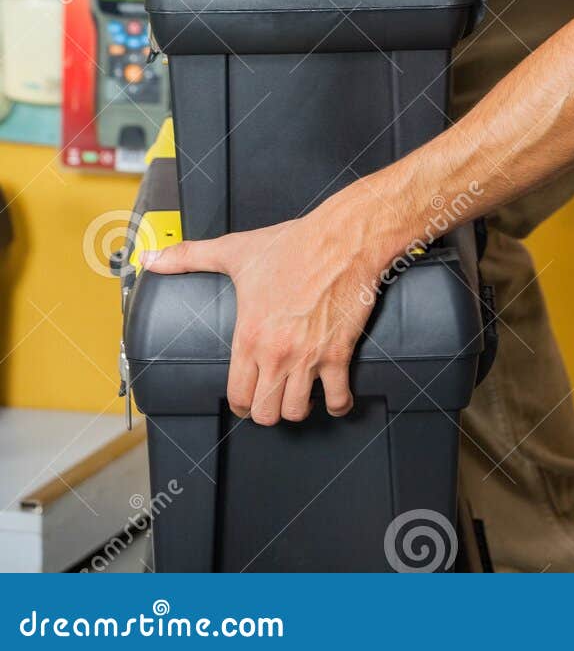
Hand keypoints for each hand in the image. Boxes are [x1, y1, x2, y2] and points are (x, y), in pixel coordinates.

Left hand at [139, 196, 391, 426]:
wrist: (342, 238)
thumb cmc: (294, 245)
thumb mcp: (236, 250)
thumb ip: (190, 256)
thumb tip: (153, 258)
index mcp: (249, 335)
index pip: (236, 395)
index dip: (240, 403)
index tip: (247, 398)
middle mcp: (277, 352)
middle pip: (265, 412)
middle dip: (267, 409)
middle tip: (273, 397)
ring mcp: (309, 356)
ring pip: (297, 412)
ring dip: (298, 408)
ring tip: (299, 396)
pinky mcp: (339, 353)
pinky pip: (338, 398)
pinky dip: (338, 404)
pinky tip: (334, 397)